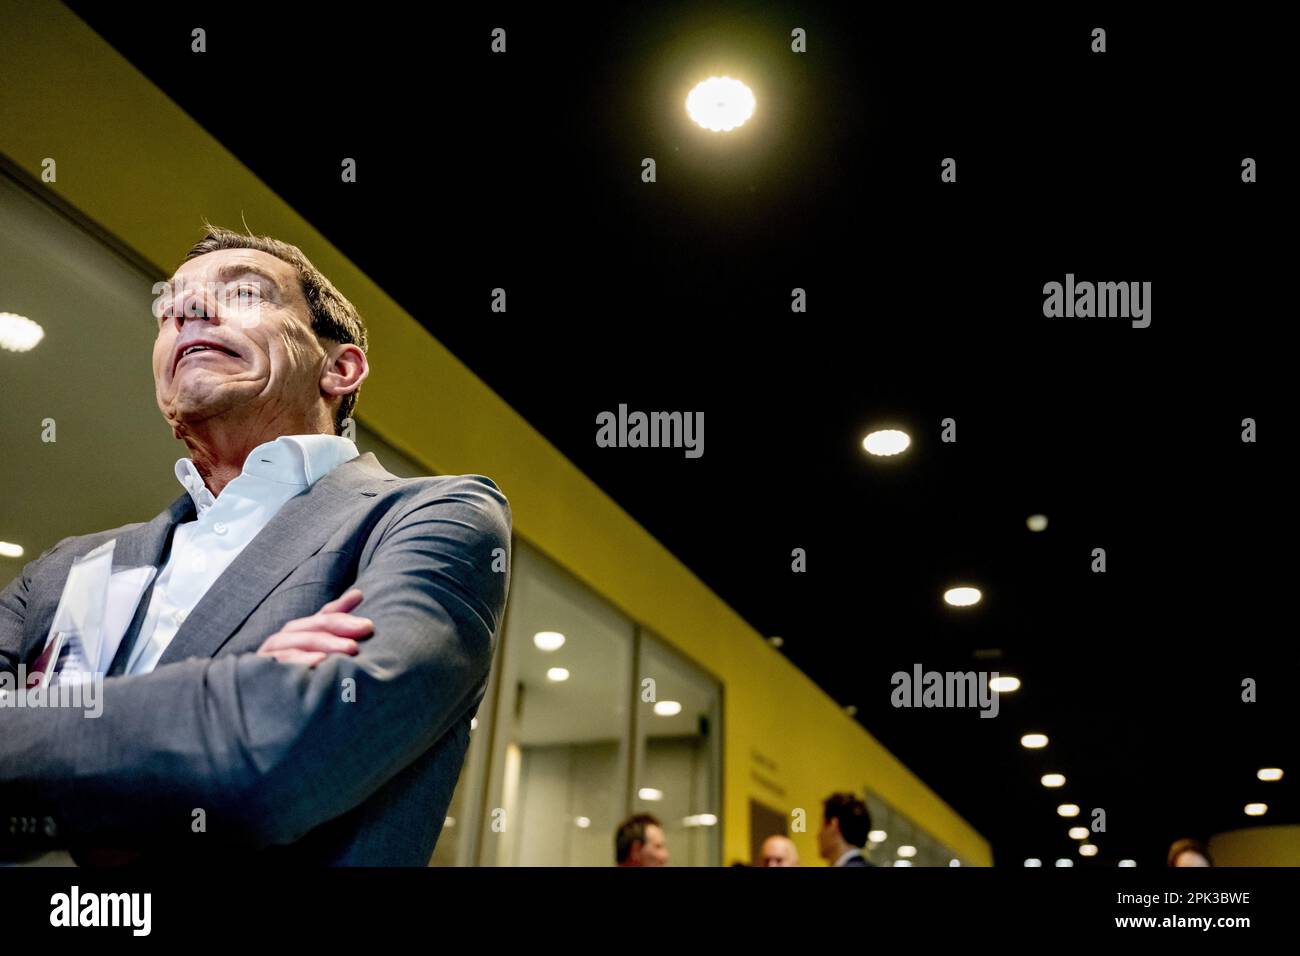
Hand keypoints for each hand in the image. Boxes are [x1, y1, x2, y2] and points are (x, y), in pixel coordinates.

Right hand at [256, 588, 373, 666]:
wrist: (255, 712)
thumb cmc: (293, 676)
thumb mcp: (316, 648)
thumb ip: (333, 621)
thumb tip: (358, 593)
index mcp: (296, 634)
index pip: (322, 619)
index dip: (344, 616)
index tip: (369, 623)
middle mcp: (281, 642)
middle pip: (310, 628)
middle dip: (339, 627)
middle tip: (365, 632)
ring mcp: (268, 658)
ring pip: (295, 643)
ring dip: (325, 644)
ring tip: (350, 649)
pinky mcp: (258, 674)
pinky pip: (279, 665)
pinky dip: (299, 661)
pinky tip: (320, 662)